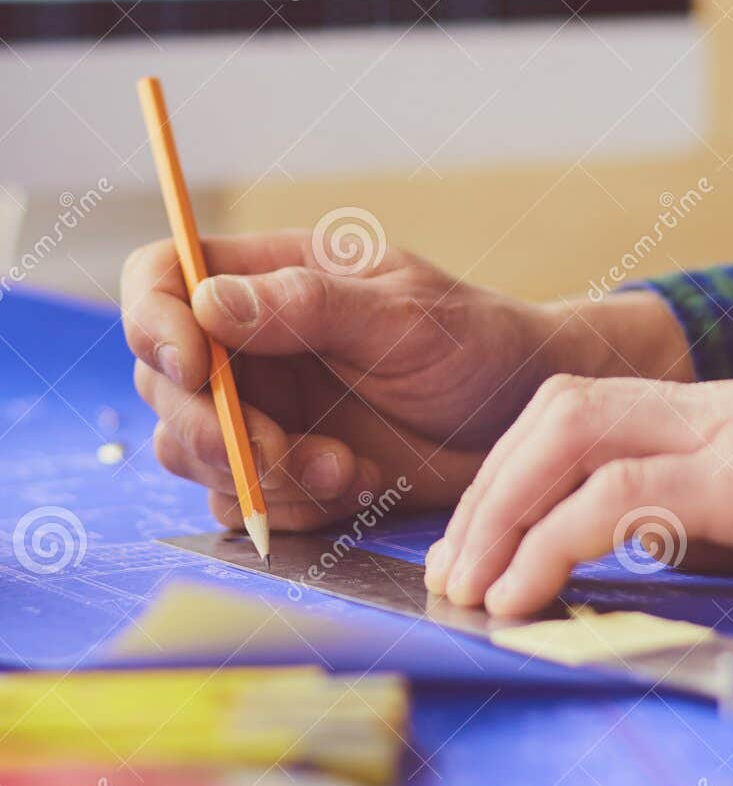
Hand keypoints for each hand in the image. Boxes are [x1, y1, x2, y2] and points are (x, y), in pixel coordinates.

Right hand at [121, 229, 692, 530]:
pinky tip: (361, 485)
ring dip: (258, 475)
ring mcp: (263, 411)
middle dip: (212, 427)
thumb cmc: (478, 345)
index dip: (152, 320)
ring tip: (349, 470)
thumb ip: (309, 308)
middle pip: (165, 380)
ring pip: (193, 452)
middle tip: (282, 451)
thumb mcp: (405, 315)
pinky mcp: (286, 472)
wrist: (527, 420)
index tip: (196, 366)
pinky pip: (241, 502)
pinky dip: (288, 507)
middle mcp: (251, 344)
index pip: (161, 278)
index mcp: (269, 279)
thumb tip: (206, 304)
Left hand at [425, 377, 732, 615]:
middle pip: (556, 410)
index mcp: (732, 413)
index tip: (490, 541)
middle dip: (486, 488)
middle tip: (454, 567)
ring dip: (499, 513)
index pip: (592, 410)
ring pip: (568, 438)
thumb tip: (682, 554)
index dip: (519, 470)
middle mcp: (720, 407)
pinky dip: (551, 543)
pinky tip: (525, 596)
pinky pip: (620, 498)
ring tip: (472, 587)